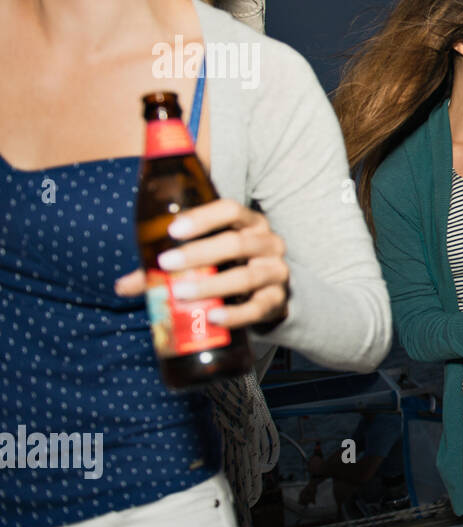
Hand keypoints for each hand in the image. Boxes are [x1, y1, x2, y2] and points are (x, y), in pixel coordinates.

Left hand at [114, 198, 290, 329]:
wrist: (265, 294)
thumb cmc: (227, 267)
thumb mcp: (203, 259)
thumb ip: (166, 268)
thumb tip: (122, 286)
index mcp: (249, 223)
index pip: (230, 210)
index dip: (203, 218)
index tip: (173, 230)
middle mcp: (268, 243)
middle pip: (237, 242)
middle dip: (199, 253)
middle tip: (166, 263)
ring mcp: (276, 272)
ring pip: (247, 276)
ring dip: (212, 284)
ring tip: (180, 293)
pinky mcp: (278, 301)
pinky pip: (258, 308)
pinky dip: (236, 314)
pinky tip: (213, 316)